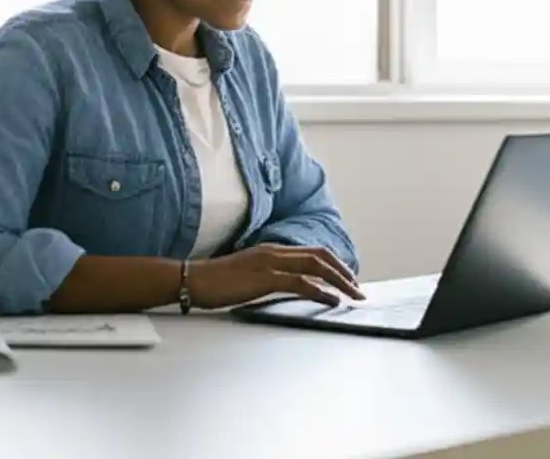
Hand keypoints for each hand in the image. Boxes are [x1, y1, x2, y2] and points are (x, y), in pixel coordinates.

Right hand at [188, 244, 365, 308]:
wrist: (192, 279)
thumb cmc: (215, 281)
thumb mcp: (248, 275)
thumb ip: (269, 277)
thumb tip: (289, 288)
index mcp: (272, 250)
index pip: (311, 252)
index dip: (333, 264)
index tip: (346, 279)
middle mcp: (275, 251)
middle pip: (320, 256)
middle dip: (343, 271)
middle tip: (358, 288)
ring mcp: (270, 263)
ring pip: (316, 267)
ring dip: (339, 281)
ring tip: (353, 295)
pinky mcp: (265, 278)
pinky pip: (301, 283)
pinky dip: (321, 291)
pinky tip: (332, 300)